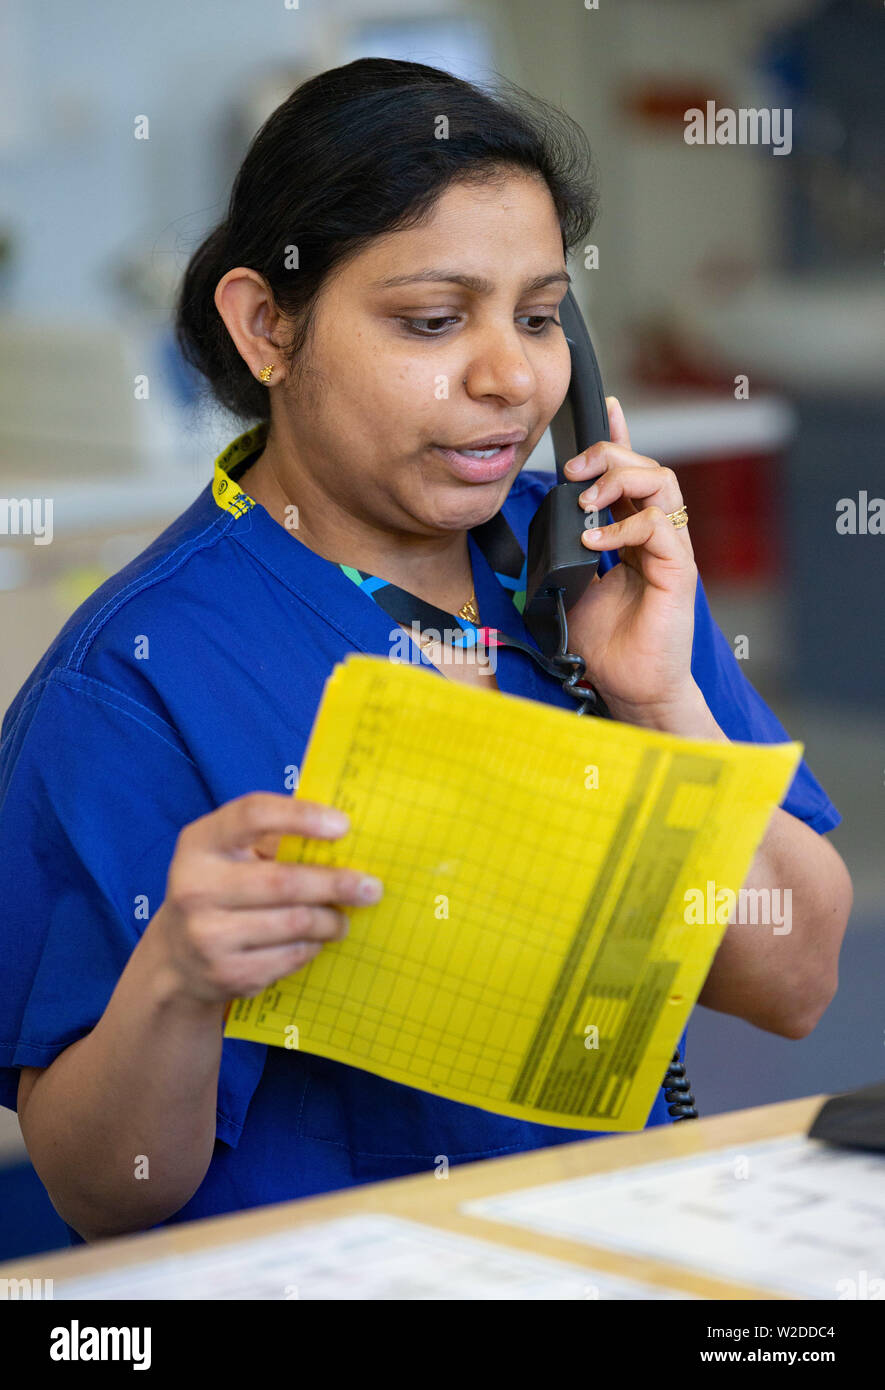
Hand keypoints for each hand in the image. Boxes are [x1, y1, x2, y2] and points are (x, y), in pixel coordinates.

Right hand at [149, 793, 382, 1002]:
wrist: (177, 957)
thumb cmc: (222, 889)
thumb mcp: (232, 854)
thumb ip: (275, 838)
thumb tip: (345, 834)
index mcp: (200, 842)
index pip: (252, 815)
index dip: (301, 816)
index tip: (344, 826)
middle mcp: (195, 886)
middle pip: (283, 880)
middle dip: (335, 883)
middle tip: (371, 887)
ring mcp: (207, 934)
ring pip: (294, 922)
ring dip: (330, 920)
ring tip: (343, 918)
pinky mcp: (226, 972)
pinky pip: (290, 956)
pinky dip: (312, 946)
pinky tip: (315, 940)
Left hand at [561, 397, 699, 726]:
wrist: (634, 688)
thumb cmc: (609, 646)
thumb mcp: (572, 590)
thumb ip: (564, 556)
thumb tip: (538, 535)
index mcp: (633, 536)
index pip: (630, 475)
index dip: (618, 439)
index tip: (603, 410)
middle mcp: (656, 536)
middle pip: (646, 467)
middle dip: (609, 454)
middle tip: (574, 468)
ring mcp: (671, 550)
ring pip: (660, 483)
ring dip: (619, 480)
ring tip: (585, 501)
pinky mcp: (678, 570)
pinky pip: (658, 526)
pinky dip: (624, 526)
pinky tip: (595, 540)